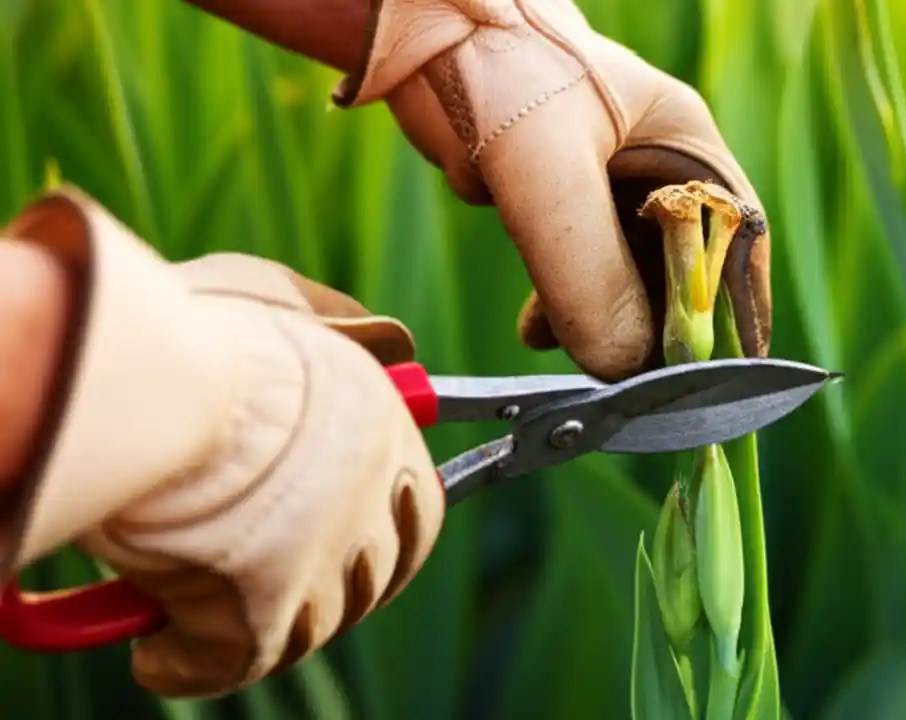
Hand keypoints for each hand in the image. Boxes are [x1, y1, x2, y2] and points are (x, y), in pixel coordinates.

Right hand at [0, 190, 444, 696]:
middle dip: (336, 577)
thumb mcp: (287, 302)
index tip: (365, 528)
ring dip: (267, 618)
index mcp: (386, 439)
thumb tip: (394, 343)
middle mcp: (367, 511)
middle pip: (372, 574)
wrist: (150, 390)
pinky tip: (157, 645)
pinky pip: (223, 665)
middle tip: (282, 571)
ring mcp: (315, 572)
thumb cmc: (208, 336)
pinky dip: (184, 659)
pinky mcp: (250, 626)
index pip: (418, 507)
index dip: (389, 522)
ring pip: (307, 624)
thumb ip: (342, 328)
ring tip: (211, 595)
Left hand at [186, 0, 772, 379]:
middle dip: (657, 327)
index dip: (732, 312)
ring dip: (604, 322)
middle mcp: (658, 169)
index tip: (714, 374)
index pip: (734, 243)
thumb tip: (619, 367)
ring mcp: (611, 189)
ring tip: (565, 347)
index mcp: (685, 143)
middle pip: (682, 271)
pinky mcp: (566, 206)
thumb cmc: (500, 72)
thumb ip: (588, 273)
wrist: (422, 37)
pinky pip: (582, 274)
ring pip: (629, 279)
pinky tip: (536, 329)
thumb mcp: (547, 175)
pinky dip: (565, 307)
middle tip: (626, 378)